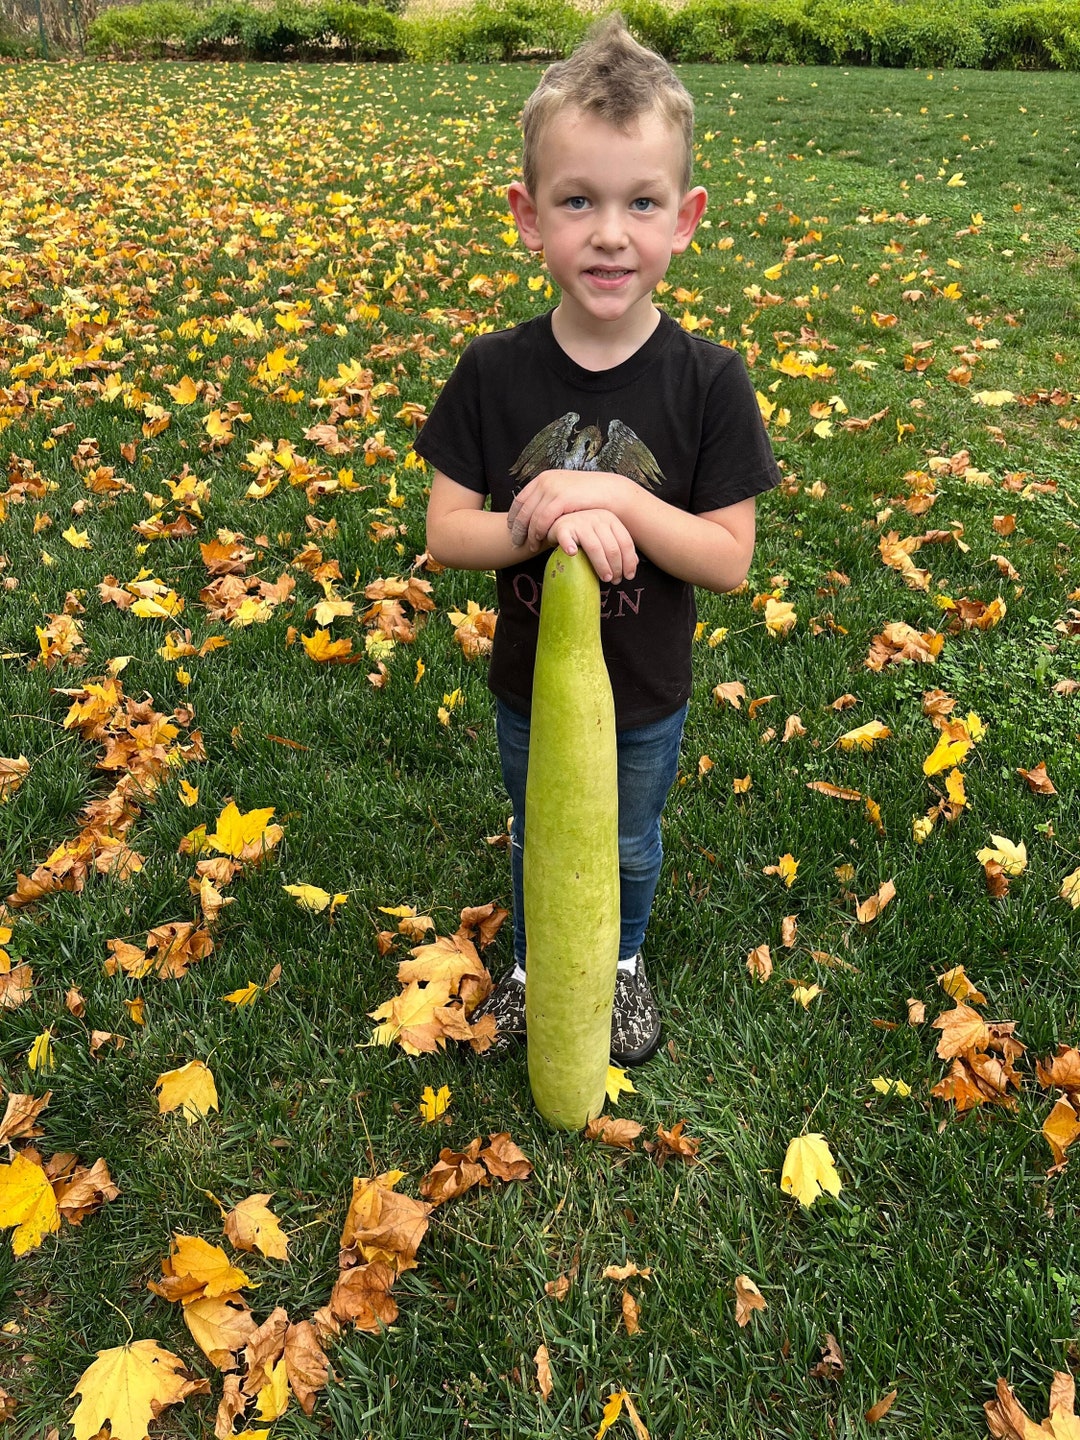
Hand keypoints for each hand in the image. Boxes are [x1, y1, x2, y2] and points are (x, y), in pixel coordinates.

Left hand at [508, 469, 628, 549]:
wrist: (610, 492)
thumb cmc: (589, 496)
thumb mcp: (565, 492)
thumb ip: (550, 499)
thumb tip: (536, 511)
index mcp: (543, 478)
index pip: (520, 499)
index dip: (513, 516)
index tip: (512, 530)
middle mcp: (545, 481)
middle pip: (522, 509)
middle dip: (517, 528)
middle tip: (516, 543)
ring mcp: (552, 488)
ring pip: (531, 516)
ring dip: (528, 534)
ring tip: (529, 546)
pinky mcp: (561, 498)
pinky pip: (543, 519)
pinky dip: (539, 532)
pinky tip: (541, 541)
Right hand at [548, 509, 637, 584]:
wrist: (559, 521)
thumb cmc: (584, 534)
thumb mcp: (604, 536)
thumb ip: (618, 546)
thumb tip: (635, 563)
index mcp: (610, 519)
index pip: (625, 542)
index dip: (629, 562)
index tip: (628, 576)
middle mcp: (597, 517)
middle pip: (612, 547)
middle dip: (616, 567)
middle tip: (614, 580)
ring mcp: (579, 522)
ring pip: (594, 547)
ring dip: (601, 566)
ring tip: (605, 578)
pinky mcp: (562, 527)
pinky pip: (566, 538)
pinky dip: (569, 546)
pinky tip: (572, 554)